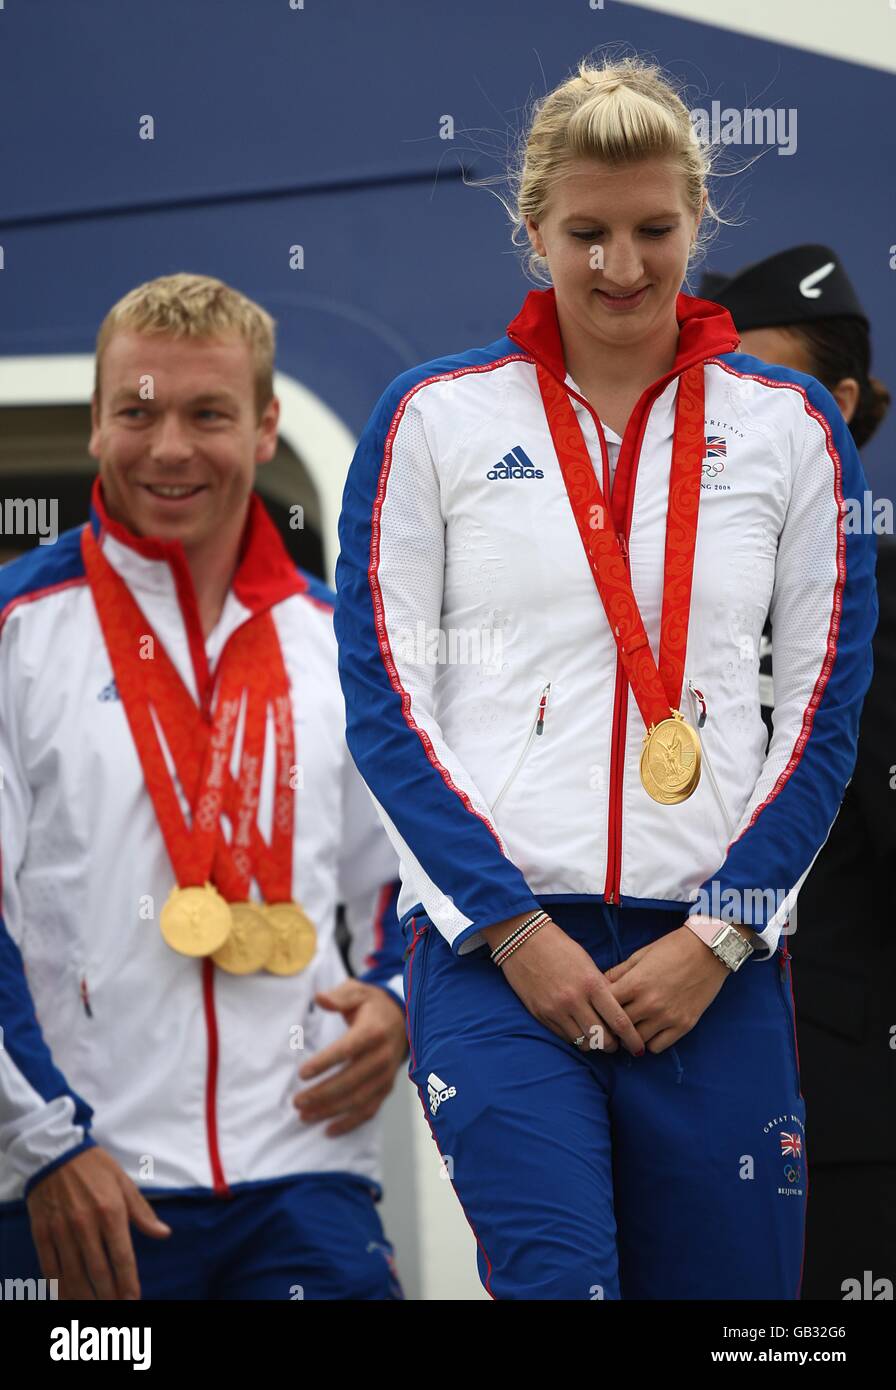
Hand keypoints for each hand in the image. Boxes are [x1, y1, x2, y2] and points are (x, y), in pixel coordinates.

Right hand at [26, 1146, 170, 1299]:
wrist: (55, 1151)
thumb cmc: (94, 1166)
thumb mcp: (124, 1183)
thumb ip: (142, 1212)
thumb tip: (163, 1233)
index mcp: (110, 1212)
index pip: (122, 1257)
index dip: (128, 1283)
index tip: (133, 1299)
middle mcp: (86, 1225)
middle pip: (99, 1272)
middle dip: (109, 1295)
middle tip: (116, 1308)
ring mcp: (62, 1230)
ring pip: (74, 1274)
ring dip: (85, 1296)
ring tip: (94, 1306)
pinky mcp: (42, 1232)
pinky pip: (50, 1267)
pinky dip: (58, 1286)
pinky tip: (66, 1295)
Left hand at [293, 980, 406, 1136]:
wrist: (402, 1020)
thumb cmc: (371, 1006)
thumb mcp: (357, 992)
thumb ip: (339, 996)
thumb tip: (320, 999)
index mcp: (374, 1031)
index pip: (347, 1049)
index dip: (325, 1063)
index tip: (302, 1074)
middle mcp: (383, 1055)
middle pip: (351, 1080)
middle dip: (322, 1093)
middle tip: (297, 1101)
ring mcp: (386, 1075)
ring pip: (358, 1099)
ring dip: (330, 1110)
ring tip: (304, 1115)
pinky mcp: (386, 1088)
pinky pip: (369, 1110)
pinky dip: (350, 1123)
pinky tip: (328, 1130)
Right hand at [483, 915, 645, 1055]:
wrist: (523, 941)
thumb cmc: (560, 948)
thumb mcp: (587, 964)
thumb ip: (602, 989)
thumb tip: (616, 1014)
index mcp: (591, 984)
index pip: (619, 1021)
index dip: (632, 1039)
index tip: (639, 1048)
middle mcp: (574, 1000)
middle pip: (603, 1039)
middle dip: (613, 1045)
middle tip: (616, 1043)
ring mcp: (556, 1010)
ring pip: (583, 1043)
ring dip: (594, 1044)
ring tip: (597, 1038)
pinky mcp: (541, 1015)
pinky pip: (565, 1038)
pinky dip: (576, 1039)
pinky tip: (579, 1031)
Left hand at [604, 921, 737, 1052]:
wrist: (709, 950)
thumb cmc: (672, 948)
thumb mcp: (640, 955)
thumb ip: (618, 973)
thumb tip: (598, 985)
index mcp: (635, 983)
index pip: (604, 1007)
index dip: (598, 1009)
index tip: (597, 1009)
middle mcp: (649, 1004)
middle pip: (618, 1027)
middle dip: (611, 1026)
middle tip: (609, 1024)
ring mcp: (667, 1017)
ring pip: (636, 1042)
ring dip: (629, 1037)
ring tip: (629, 1029)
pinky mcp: (683, 1026)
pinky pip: (657, 1047)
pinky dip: (649, 1043)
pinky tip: (649, 1032)